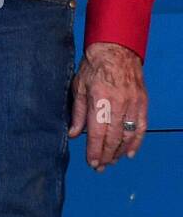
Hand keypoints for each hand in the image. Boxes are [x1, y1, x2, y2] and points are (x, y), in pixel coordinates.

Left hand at [70, 41, 147, 170]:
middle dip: (106, 155)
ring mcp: (133, 104)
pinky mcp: (142, 102)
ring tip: (111, 162)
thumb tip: (74, 134)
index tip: (91, 163)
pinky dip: (136, 142)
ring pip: (128, 136)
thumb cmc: (94, 66)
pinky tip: (129, 153)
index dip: (95, 150)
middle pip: (113, 138)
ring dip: (119, 152)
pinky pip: (141, 128)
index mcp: (99, 100)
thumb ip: (77, 112)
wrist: (116, 49)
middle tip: (100, 167)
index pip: (97, 133)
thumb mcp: (79, 87)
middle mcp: (118, 104)